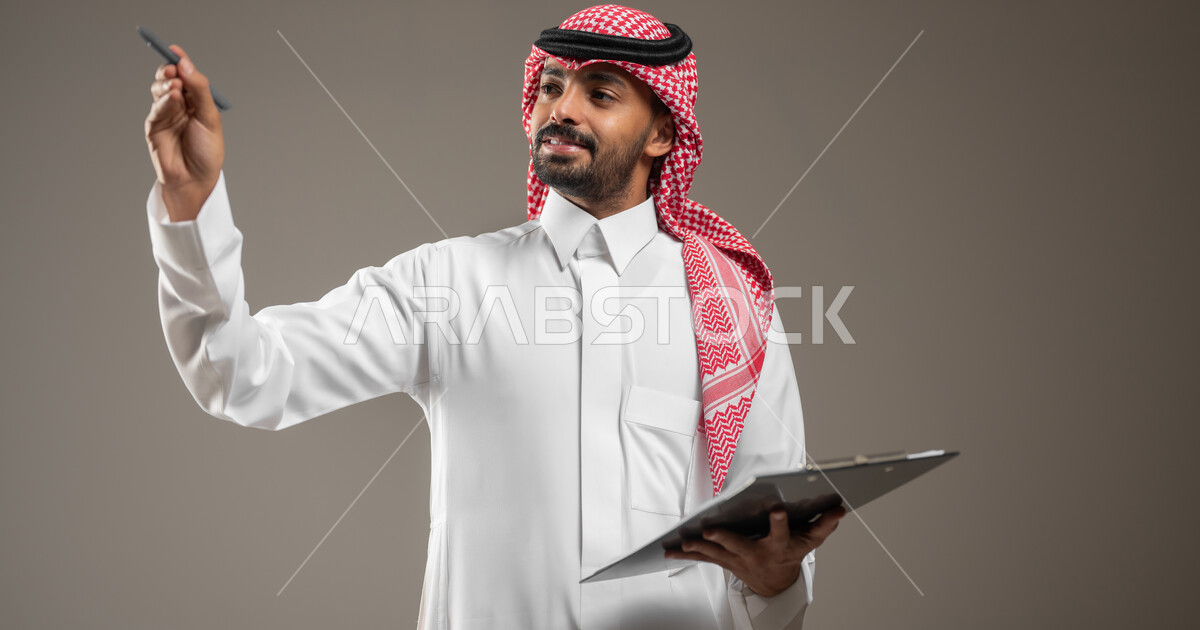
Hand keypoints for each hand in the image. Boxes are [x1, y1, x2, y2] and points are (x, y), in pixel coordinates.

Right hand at [144, 44, 225, 221]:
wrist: (195, 179)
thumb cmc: (206, 151)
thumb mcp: (209, 117)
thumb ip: (199, 90)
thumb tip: (187, 65)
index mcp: (196, 100)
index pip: (186, 75)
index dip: (180, 61)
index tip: (175, 50)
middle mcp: (180, 104)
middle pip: (169, 78)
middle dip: (169, 70)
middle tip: (174, 68)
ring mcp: (166, 114)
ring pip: (159, 89)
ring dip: (166, 84)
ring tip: (176, 87)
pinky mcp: (154, 125)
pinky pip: (156, 107)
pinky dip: (163, 100)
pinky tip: (172, 97)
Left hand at [664, 504, 845, 597]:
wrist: (775, 583)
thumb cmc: (791, 555)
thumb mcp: (810, 542)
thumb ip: (825, 524)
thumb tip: (840, 507)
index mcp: (778, 547)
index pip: (780, 533)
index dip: (779, 522)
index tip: (777, 509)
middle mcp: (756, 555)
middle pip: (739, 546)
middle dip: (724, 538)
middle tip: (709, 530)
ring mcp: (738, 561)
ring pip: (716, 553)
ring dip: (698, 547)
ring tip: (682, 542)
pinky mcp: (725, 562)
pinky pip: (704, 558)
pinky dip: (687, 554)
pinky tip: (669, 551)